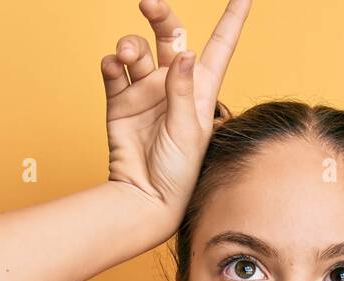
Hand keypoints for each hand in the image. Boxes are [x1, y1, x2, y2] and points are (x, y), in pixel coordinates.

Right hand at [102, 0, 250, 233]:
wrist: (145, 197)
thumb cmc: (179, 172)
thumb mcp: (189, 131)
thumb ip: (183, 91)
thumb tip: (184, 53)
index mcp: (202, 88)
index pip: (221, 45)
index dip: (232, 18)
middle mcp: (174, 84)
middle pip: (170, 35)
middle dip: (160, 14)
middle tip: (149, 3)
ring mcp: (146, 91)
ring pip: (138, 50)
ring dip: (130, 44)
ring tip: (126, 55)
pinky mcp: (121, 102)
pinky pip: (114, 72)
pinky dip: (111, 63)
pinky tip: (113, 65)